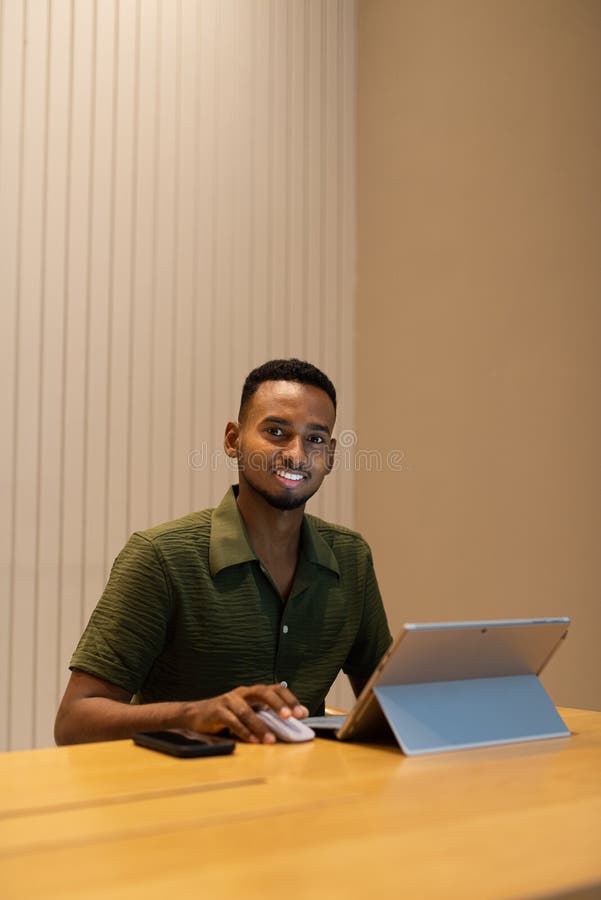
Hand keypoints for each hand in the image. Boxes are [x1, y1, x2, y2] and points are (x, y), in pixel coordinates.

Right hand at [182, 684, 308, 743]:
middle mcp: (242, 693)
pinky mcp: (216, 711)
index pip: (275, 689)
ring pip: (247, 710)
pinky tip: (252, 741)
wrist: (194, 716)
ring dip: (260, 726)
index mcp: (253, 693)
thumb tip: (292, 726)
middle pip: (263, 692)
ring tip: (271, 740)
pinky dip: (243, 731)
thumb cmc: (226, 717)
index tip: (303, 713)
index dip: (290, 699)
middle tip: (290, 717)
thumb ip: (265, 718)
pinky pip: (232, 720)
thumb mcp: (248, 716)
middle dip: (278, 704)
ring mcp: (229, 700)